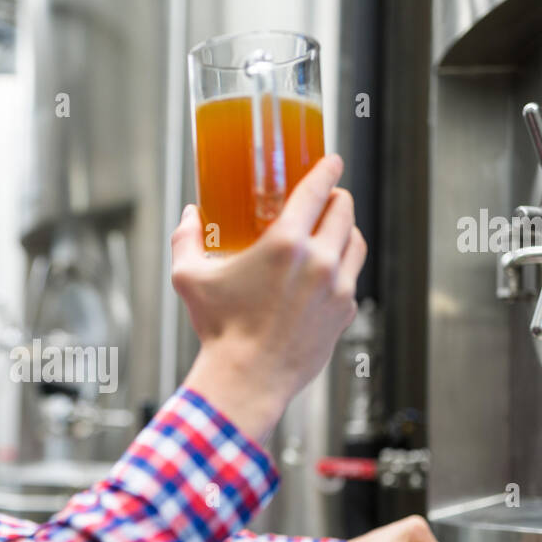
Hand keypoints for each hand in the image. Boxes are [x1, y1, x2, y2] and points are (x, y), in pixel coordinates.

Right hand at [175, 154, 366, 446]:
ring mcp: (337, 288)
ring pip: (355, 242)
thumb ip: (186, 239)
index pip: (318, 190)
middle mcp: (319, 261)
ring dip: (346, 229)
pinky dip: (342, 266)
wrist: (246, 380)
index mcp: (285, 244)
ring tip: (332, 230)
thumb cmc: (219, 330)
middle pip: (344, 210)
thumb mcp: (190, 279)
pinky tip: (327, 271)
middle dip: (336, 197)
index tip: (332, 161)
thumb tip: (189, 215)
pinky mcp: (344, 313)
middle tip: (326, 197)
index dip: (327, 169)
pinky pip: (351, 277)